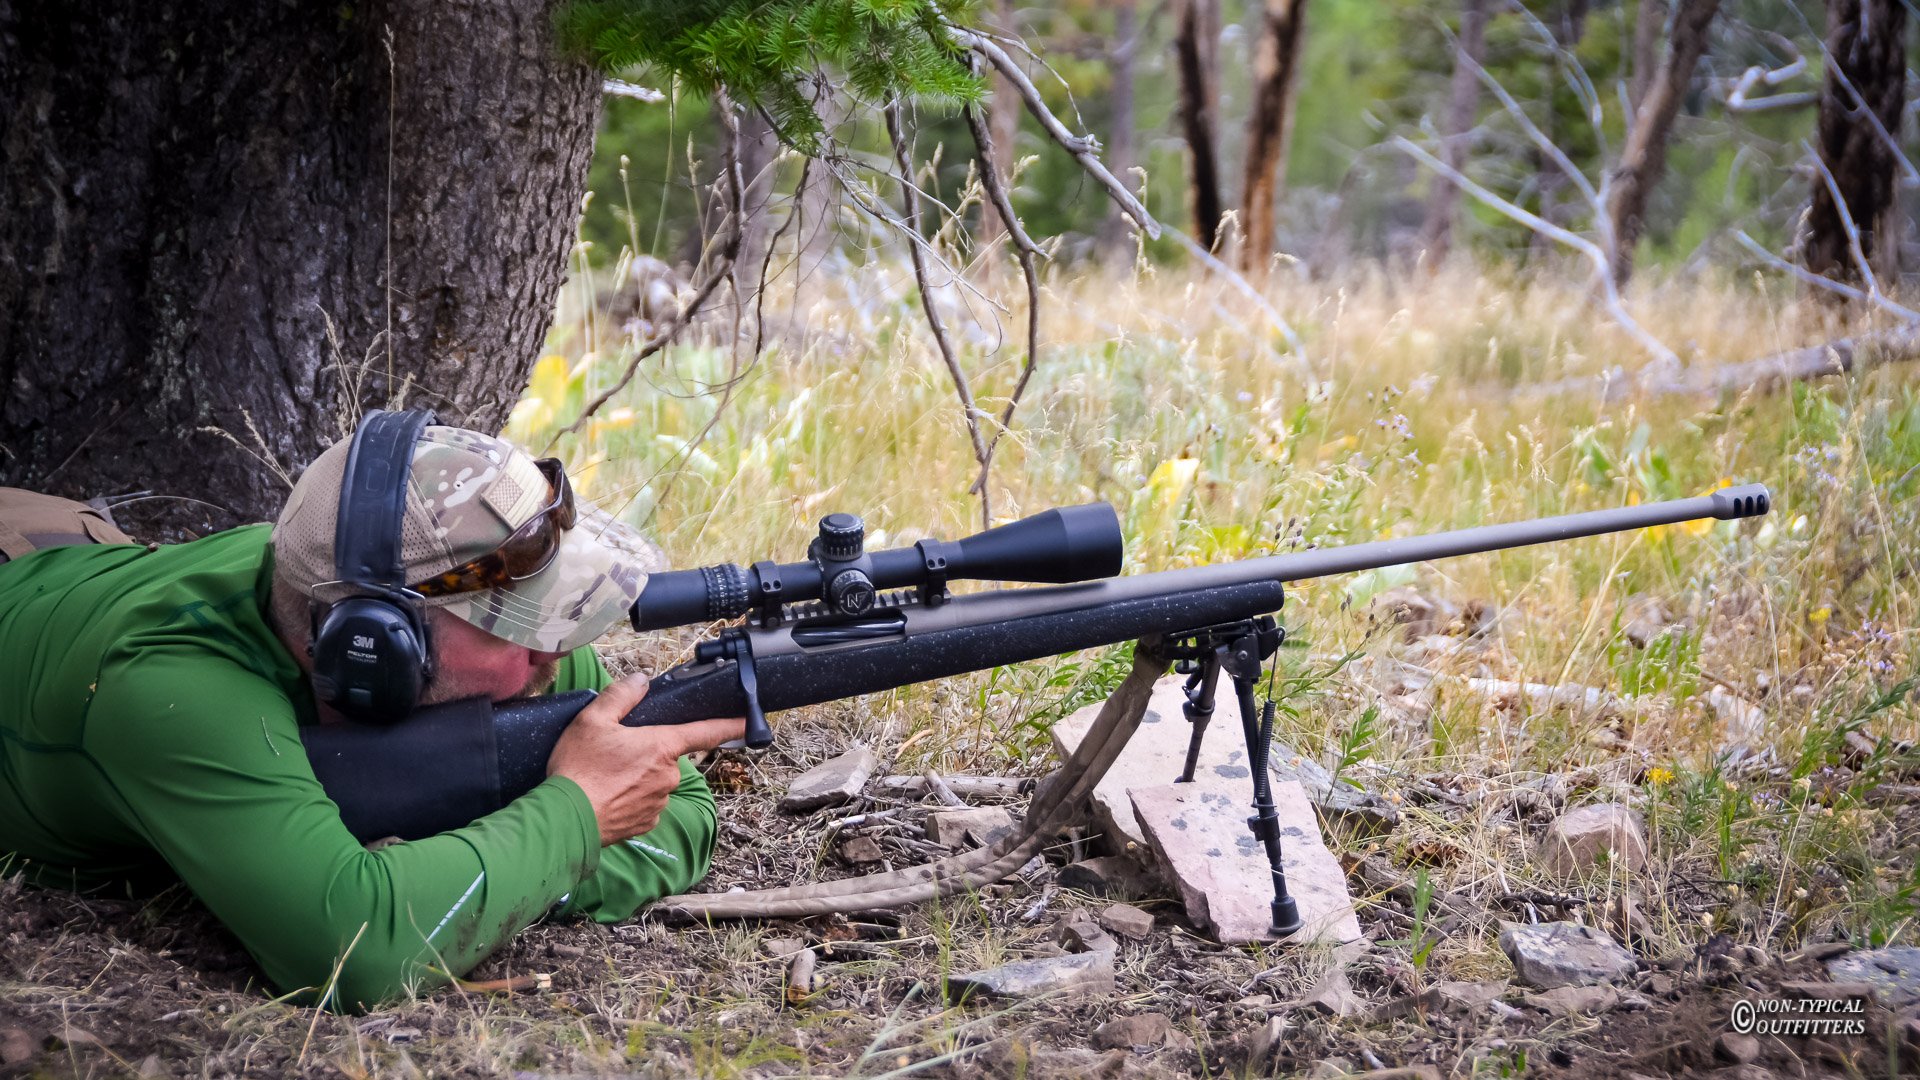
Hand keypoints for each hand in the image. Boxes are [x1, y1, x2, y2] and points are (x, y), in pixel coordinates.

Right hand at [546, 674, 746, 845]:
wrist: (566, 819)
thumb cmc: (579, 768)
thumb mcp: (592, 720)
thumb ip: (621, 696)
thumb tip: (641, 681)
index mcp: (661, 746)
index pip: (705, 732)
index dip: (729, 725)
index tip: (749, 721)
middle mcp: (668, 776)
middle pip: (666, 756)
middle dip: (647, 752)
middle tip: (614, 753)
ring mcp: (659, 802)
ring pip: (655, 780)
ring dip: (637, 777)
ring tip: (605, 777)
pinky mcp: (647, 823)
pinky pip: (646, 803)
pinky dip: (630, 798)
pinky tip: (608, 795)